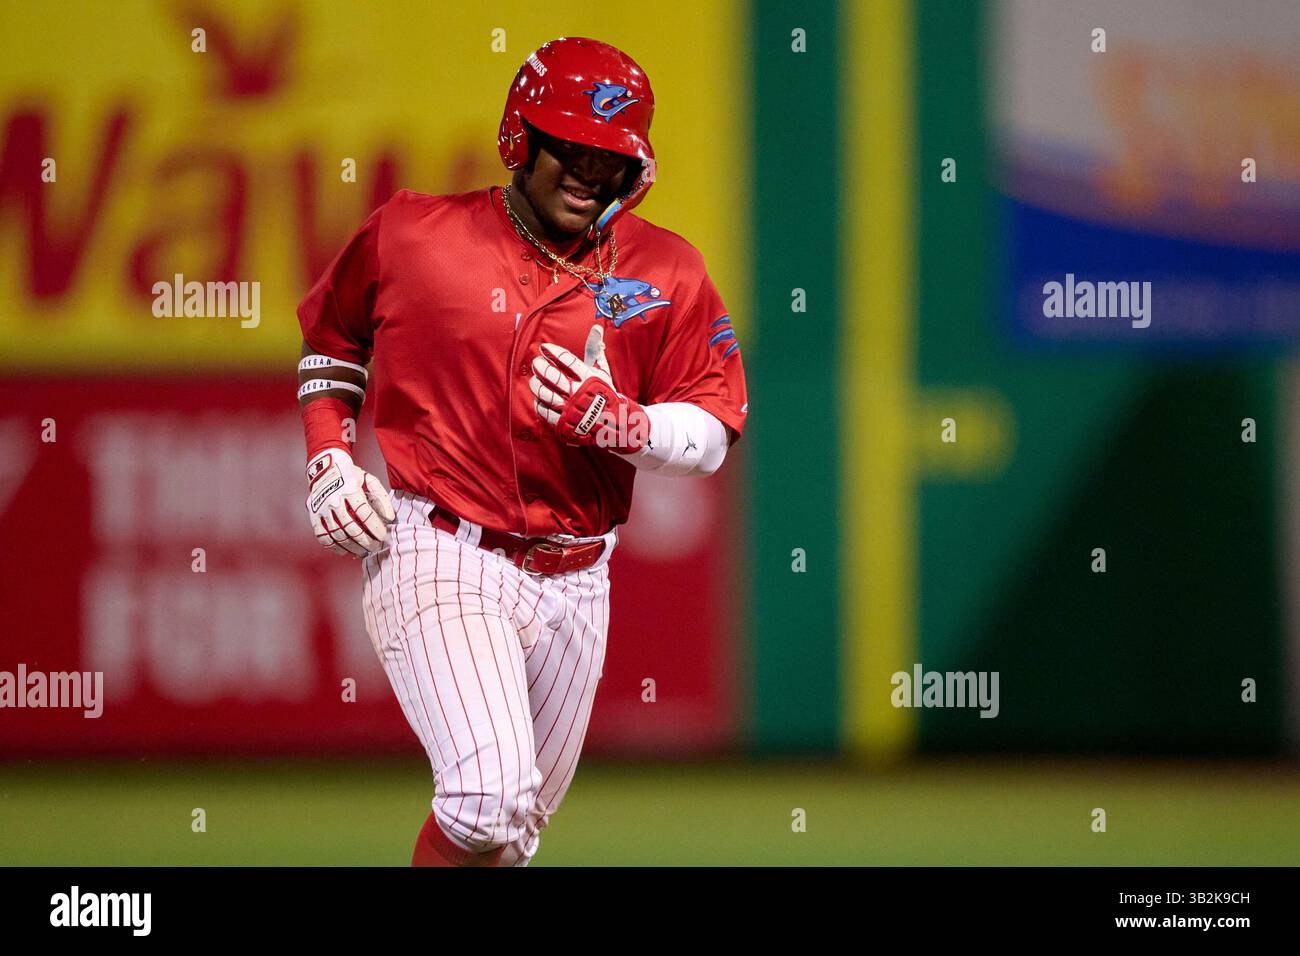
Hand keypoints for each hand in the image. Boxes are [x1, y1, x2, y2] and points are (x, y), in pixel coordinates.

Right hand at [305, 447, 394, 556]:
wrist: (324, 467)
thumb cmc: (352, 475)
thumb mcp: (369, 480)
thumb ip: (381, 497)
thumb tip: (390, 518)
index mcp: (350, 489)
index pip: (365, 512)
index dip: (375, 527)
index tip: (383, 536)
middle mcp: (334, 499)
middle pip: (351, 527)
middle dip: (365, 541)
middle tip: (375, 547)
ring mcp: (322, 508)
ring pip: (337, 534)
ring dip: (351, 546)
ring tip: (363, 551)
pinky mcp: (313, 514)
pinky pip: (322, 536)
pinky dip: (333, 546)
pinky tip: (344, 551)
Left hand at [530, 325, 648, 450]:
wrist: (614, 423)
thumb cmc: (605, 394)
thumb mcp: (602, 371)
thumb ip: (595, 350)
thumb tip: (596, 328)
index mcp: (588, 377)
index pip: (567, 360)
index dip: (552, 352)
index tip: (544, 348)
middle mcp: (578, 392)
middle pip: (553, 376)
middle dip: (541, 367)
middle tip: (537, 362)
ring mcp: (570, 408)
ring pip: (545, 393)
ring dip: (537, 385)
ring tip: (535, 380)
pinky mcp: (564, 422)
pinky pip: (544, 411)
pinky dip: (539, 403)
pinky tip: (540, 398)